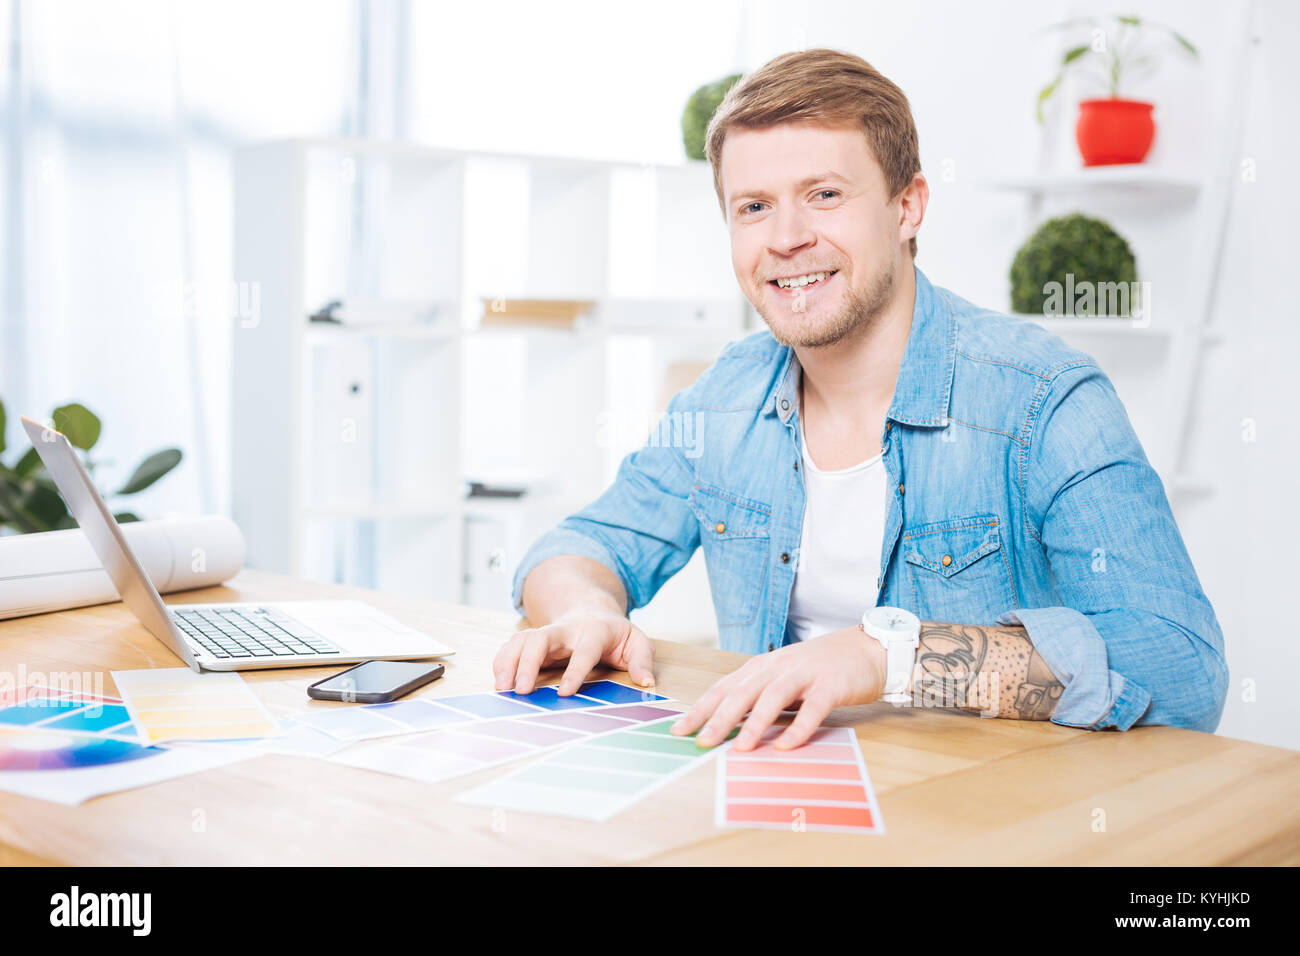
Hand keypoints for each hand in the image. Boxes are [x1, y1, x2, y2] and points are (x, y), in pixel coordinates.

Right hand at [492, 608, 655, 694]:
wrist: (591, 611)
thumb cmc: (615, 634)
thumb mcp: (637, 642)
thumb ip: (642, 659)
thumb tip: (646, 682)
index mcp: (594, 631)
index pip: (584, 650)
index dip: (575, 670)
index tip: (564, 692)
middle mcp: (566, 630)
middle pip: (542, 639)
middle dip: (529, 663)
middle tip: (522, 690)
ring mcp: (547, 633)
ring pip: (522, 640)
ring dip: (509, 662)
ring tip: (502, 688)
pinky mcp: (533, 640)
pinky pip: (511, 645)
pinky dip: (501, 661)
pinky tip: (498, 681)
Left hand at [670, 626, 888, 750]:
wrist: (866, 648)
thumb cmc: (819, 667)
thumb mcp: (782, 677)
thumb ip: (757, 696)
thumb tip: (726, 724)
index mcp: (761, 667)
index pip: (723, 688)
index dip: (700, 708)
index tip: (678, 730)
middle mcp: (778, 667)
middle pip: (742, 692)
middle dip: (718, 718)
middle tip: (700, 741)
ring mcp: (804, 674)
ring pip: (772, 697)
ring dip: (755, 723)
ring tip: (740, 748)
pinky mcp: (831, 685)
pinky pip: (813, 708)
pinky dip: (799, 727)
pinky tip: (787, 745)